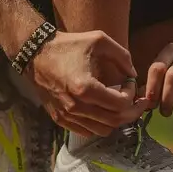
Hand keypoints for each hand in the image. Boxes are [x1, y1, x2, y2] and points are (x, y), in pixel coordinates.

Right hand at [28, 30, 148, 136]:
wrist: (35, 53)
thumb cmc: (67, 45)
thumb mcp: (99, 40)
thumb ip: (122, 56)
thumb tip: (134, 74)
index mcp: (86, 88)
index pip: (120, 104)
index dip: (132, 94)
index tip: (130, 82)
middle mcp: (76, 106)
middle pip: (115, 121)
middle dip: (131, 111)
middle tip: (136, 100)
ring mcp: (67, 115)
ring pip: (103, 130)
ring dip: (116, 119)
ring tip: (118, 105)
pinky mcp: (60, 118)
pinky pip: (87, 131)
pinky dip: (100, 124)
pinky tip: (102, 109)